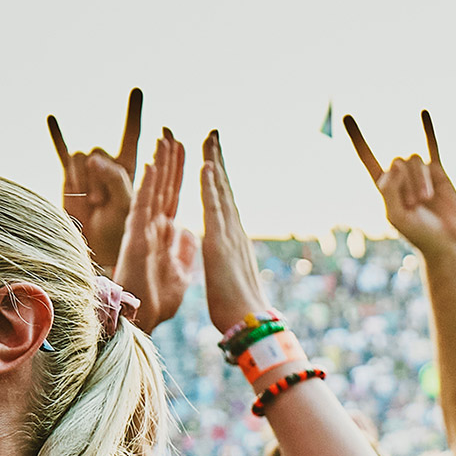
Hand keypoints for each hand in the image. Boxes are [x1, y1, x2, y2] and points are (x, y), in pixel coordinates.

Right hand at [47, 90, 142, 273]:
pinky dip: (58, 136)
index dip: (134, 114)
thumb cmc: (117, 230)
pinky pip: (63, 151)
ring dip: (83, 181)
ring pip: (81, 157)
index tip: (137, 90)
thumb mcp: (126, 205)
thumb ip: (116, 178)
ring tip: (89, 202)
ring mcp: (88, 168)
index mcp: (130, 168)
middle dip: (99, 177)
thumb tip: (93, 157)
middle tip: (101, 202)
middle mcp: (109, 164)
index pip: (133, 136)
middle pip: (101, 151)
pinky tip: (52, 118)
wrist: (94, 248)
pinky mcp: (70, 174)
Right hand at [115, 131, 197, 332]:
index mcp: (163, 233)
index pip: (173, 195)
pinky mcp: (136, 240)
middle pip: (162, 187)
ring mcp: (143, 231)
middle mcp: (152, 227)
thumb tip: (188, 234)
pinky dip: (147, 188)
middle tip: (171, 132)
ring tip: (163, 140)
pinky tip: (151, 168)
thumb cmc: (157, 300)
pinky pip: (142, 208)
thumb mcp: (179, 272)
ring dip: (158, 166)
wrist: (144, 322)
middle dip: (168, 160)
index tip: (184, 146)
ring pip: (152, 191)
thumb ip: (181, 250)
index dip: (178, 172)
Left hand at [200, 132, 268, 335]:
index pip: (223, 200)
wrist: (250, 321)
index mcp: (231, 238)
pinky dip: (210, 185)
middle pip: (224, 187)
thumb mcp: (228, 275)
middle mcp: (234, 229)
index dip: (216, 177)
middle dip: (216, 159)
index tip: (211, 155)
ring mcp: (229, 233)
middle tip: (212, 133)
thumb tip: (228, 257)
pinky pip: (213, 207)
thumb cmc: (237, 305)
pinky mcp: (220, 242)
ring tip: (208, 138)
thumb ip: (228, 260)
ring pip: (220, 190)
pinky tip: (205, 166)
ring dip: (213, 162)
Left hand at [343, 110, 455, 262]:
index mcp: (384, 186)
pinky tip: (423, 112)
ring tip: (427, 200)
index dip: (358, 138)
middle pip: (398, 161)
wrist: (446, 241)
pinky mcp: (437, 171)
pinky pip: (431, 146)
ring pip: (416, 160)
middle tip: (415, 205)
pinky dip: (427, 129)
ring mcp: (419, 172)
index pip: (367, 157)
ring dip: (421, 181)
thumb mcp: (396, 216)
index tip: (347, 116)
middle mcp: (399, 176)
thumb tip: (395, 163)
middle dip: (408, 183)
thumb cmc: (418, 233)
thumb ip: (389, 191)